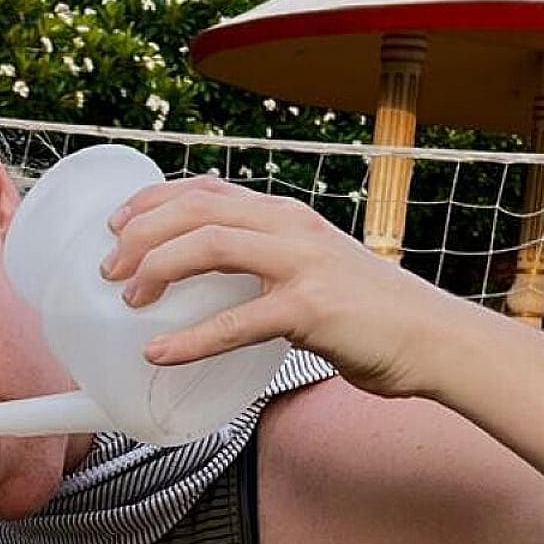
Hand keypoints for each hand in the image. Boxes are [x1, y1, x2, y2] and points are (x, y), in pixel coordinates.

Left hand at [99, 175, 470, 398]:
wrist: (434, 337)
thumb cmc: (366, 309)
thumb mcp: (311, 264)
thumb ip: (265, 260)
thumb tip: (205, 278)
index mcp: (284, 214)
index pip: (205, 189)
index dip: (151, 200)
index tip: (115, 223)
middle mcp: (289, 226)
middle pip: (196, 209)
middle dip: (141, 233)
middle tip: (108, 268)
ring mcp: (301, 263)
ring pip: (209, 245)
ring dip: (156, 268)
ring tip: (126, 299)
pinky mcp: (311, 309)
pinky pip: (236, 323)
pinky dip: (191, 339)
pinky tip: (159, 354)